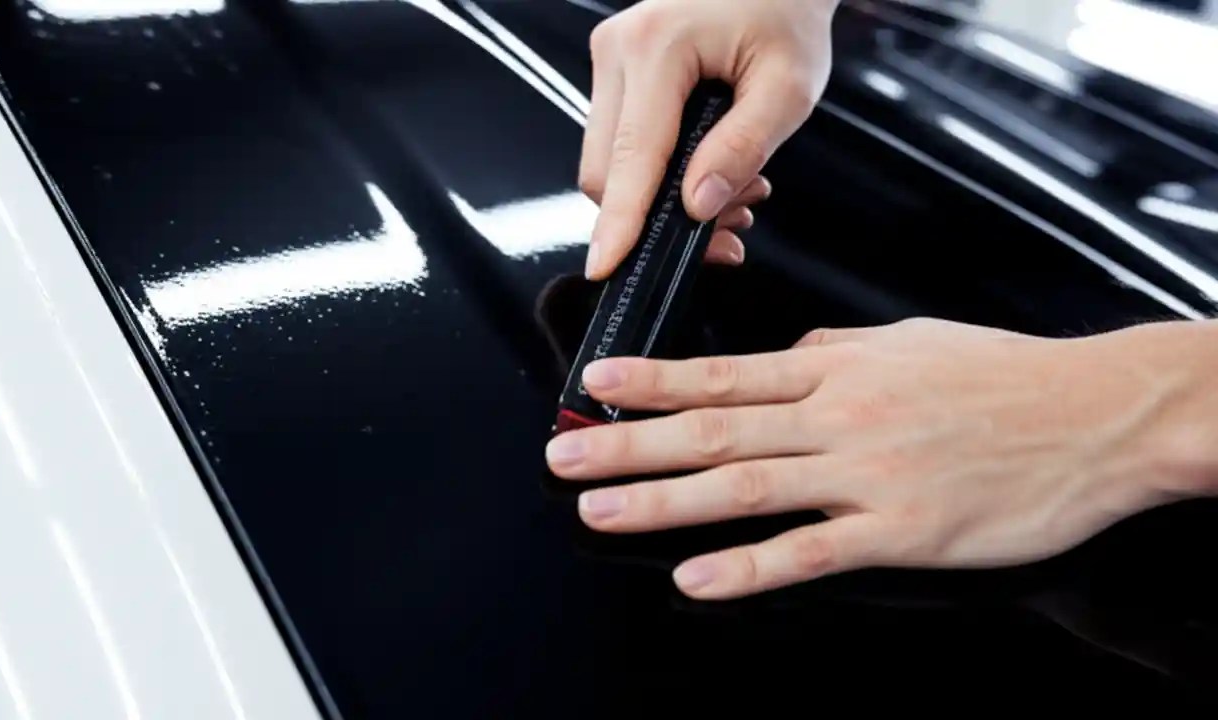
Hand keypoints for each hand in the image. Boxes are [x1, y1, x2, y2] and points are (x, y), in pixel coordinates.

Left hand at [546, 318, 1217, 599]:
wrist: (1093, 415)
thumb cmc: (999, 375)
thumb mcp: (904, 341)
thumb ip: (830, 354)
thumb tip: (775, 362)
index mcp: (836, 370)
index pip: (722, 375)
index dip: (652, 382)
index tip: (594, 386)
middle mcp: (837, 417)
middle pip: (713, 432)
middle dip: (629, 446)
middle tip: (563, 458)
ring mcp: (866, 474)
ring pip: (744, 488)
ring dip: (662, 502)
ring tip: (601, 511)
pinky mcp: (900, 529)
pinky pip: (810, 551)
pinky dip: (748, 567)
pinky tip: (696, 580)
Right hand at [579, 0, 838, 278]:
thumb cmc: (786, 16)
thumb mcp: (788, 87)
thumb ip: (743, 148)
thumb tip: (696, 205)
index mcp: (657, 46)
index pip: (633, 156)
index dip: (621, 221)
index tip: (607, 267)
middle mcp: (618, 50)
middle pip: (609, 170)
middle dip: (658, 218)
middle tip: (731, 229)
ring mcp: (610, 61)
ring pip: (612, 165)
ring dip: (663, 200)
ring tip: (735, 198)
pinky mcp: (615, 74)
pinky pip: (622, 146)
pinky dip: (660, 176)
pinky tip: (708, 175)